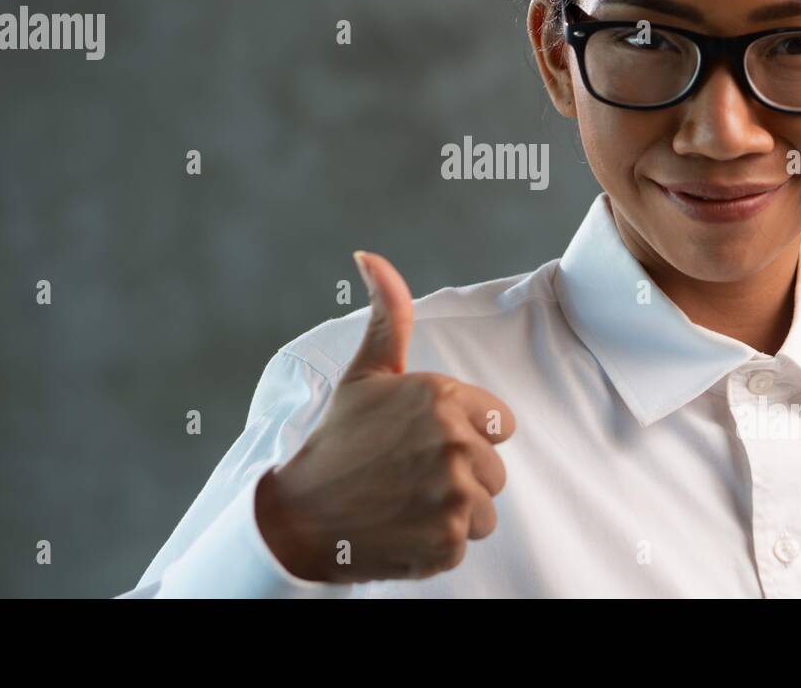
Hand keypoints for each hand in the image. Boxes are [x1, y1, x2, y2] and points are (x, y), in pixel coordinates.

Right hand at [256, 250, 516, 582]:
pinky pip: (464, 545)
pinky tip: (402, 530)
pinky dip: (436, 546)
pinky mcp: (448, 542)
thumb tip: (369, 255)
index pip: (501, 425)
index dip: (467, 436)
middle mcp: (454, 443)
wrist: (298, 518)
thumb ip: (389, 316)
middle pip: (495, 472)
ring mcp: (452, 495)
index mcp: (442, 397)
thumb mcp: (365, 374)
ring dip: (452, 515)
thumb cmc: (336, 442)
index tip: (423, 444)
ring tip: (405, 504)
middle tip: (408, 477)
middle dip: (460, 478)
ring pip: (485, 512)